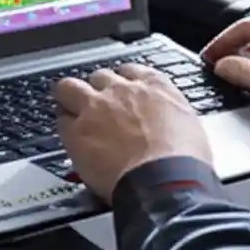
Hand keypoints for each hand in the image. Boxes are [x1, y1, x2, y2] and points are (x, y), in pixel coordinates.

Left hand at [53, 64, 212, 201]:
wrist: (165, 179)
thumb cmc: (184, 160)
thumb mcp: (189, 125)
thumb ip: (169, 115)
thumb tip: (167, 123)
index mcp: (154, 86)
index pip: (131, 70)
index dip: (123, 82)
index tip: (122, 91)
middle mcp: (122, 90)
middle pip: (99, 76)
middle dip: (97, 89)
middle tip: (98, 106)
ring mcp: (96, 107)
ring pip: (69, 87)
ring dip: (70, 98)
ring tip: (72, 111)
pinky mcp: (77, 131)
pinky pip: (61, 119)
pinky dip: (65, 126)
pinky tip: (70, 137)